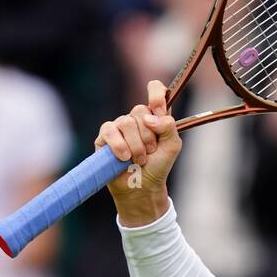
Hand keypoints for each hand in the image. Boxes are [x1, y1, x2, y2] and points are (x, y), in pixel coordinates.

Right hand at [95, 79, 181, 226]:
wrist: (142, 187)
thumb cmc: (158, 166)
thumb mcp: (172, 146)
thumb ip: (169, 127)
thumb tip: (150, 118)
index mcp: (155, 116)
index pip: (155, 90)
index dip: (156, 94)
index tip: (159, 109)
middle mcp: (136, 117)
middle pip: (140, 110)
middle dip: (148, 136)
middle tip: (150, 153)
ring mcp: (119, 125)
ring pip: (126, 123)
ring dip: (136, 146)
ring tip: (138, 160)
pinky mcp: (104, 136)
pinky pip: (110, 131)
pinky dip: (119, 146)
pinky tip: (124, 158)